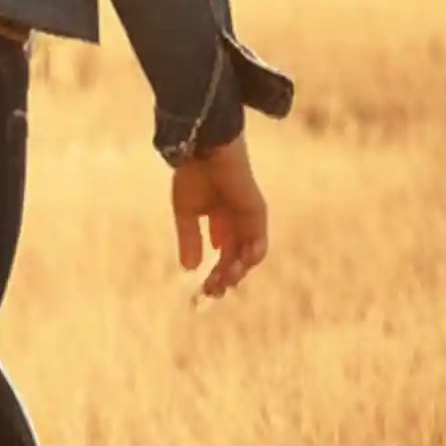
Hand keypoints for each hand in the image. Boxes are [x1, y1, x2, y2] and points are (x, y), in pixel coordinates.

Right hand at [172, 135, 267, 297]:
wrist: (205, 152)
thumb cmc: (193, 176)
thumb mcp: (186, 214)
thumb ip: (189, 240)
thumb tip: (189, 269)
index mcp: (220, 222)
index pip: (222, 256)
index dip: (213, 275)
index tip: (202, 291)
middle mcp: (236, 224)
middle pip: (235, 260)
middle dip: (223, 278)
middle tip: (211, 293)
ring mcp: (248, 220)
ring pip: (248, 256)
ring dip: (236, 273)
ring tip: (221, 282)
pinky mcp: (256, 214)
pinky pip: (259, 243)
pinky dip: (250, 258)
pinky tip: (237, 267)